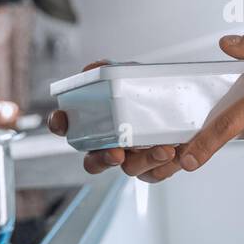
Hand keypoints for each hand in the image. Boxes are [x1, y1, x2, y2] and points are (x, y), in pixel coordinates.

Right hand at [47, 60, 181, 181]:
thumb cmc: (147, 89)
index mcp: (94, 121)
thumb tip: (91, 70)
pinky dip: (165, 167)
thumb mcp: (126, 72)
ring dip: (146, 160)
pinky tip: (177, 154)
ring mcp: (130, 157)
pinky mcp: (153, 166)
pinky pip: (155, 174)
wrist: (185, 101)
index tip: (63, 119)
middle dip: (103, 159)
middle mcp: (108, 143)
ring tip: (165, 149)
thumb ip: (104, 69)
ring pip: (130, 169)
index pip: (66, 125)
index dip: (59, 124)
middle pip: (94, 162)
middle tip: (117, 153)